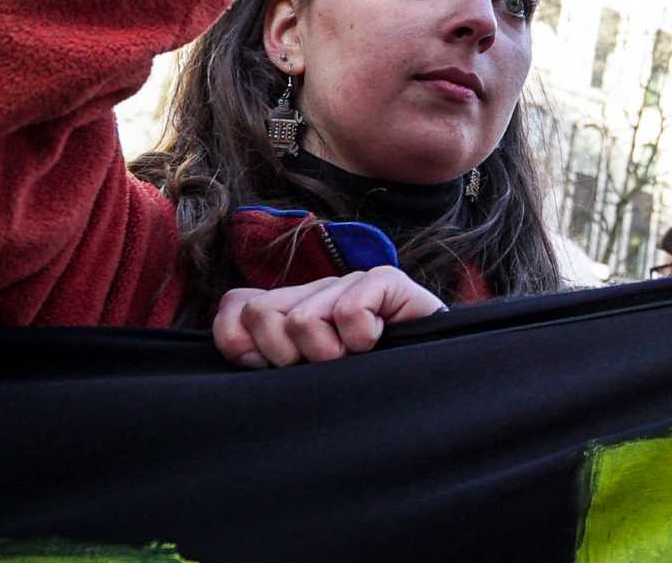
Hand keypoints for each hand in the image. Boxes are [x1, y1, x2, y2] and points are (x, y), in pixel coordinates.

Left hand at [212, 265, 445, 368]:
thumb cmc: (362, 391)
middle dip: (285, 357)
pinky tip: (377, 344)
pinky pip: (348, 311)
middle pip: (261, 312)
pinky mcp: (386, 281)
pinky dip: (361, 338)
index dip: (241, 344)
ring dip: (329, 354)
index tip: (271, 371)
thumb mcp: (301, 381)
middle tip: (320, 369)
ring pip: (303, 318)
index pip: (236, 305)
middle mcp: (316, 291)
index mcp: (291, 310)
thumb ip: (260, 357)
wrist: (435, 390)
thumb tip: (237, 344)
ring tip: (354, 360)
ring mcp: (350, 282)